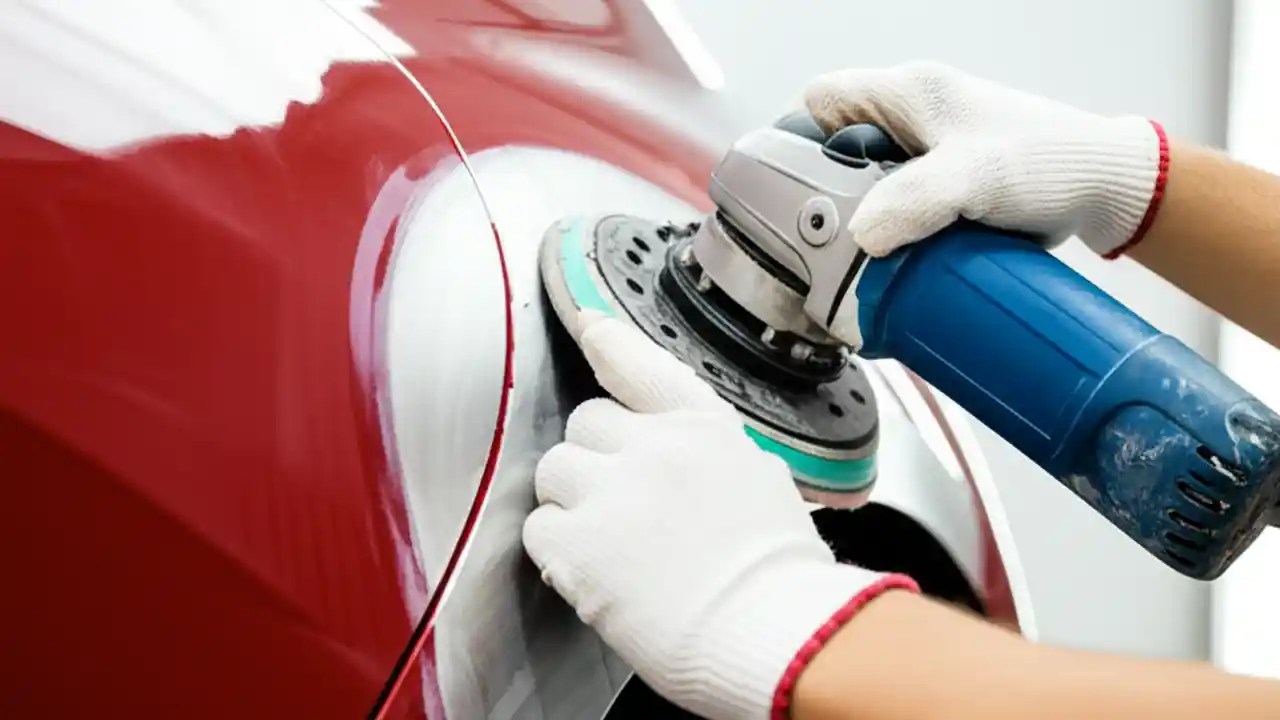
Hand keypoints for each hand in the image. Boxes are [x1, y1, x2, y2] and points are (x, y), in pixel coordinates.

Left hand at [523, 313, 914, 718]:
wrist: (776, 632)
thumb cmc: (780, 577)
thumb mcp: (762, 484)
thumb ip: (709, 458)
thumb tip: (678, 462)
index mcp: (705, 430)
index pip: (643, 368)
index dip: (609, 343)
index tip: (587, 325)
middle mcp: (655, 447)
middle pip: (585, 422)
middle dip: (594, 458)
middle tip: (617, 504)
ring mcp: (614, 490)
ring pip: (553, 470)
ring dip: (569, 501)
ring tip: (605, 543)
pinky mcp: (581, 541)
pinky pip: (539, 527)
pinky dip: (557, 550)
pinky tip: (594, 572)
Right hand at [804, 61, 1168, 257]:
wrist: (1105, 189)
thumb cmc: (1051, 162)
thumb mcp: (976, 179)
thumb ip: (914, 201)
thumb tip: (861, 234)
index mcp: (909, 94)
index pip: (820, 100)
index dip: (799, 140)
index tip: (794, 188)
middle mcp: (913, 117)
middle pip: (837, 150)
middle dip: (829, 194)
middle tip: (832, 234)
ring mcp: (930, 152)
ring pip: (866, 184)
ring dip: (864, 220)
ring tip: (869, 253)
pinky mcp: (947, 185)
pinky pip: (899, 207)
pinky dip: (895, 234)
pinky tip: (901, 258)